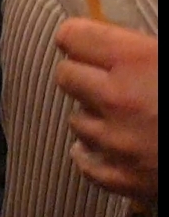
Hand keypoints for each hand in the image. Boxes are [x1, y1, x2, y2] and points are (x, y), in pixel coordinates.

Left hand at [55, 19, 157, 200]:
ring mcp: (117, 143)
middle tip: (112, 79)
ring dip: (95, 115)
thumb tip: (130, 46)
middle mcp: (117, 99)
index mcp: (137, 61)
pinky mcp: (123, 179)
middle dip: (85, 74)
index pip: (72, 36)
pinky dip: (95, 153)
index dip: (83, 38)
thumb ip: (152, 50)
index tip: (94, 43)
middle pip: (65, 76)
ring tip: (127, 116)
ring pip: (76, 119)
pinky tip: (116, 146)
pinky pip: (84, 161)